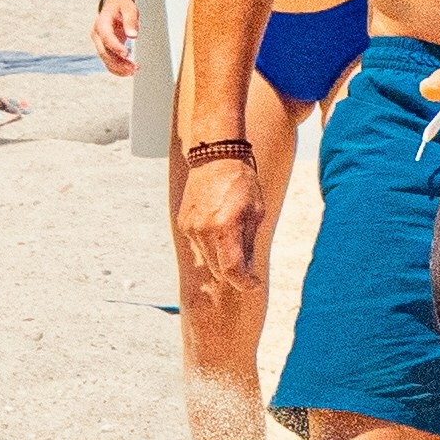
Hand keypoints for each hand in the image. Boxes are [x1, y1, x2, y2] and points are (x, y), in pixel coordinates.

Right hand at [90, 0, 138, 74]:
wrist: (114, 4)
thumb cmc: (122, 5)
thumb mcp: (129, 8)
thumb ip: (130, 21)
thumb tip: (133, 36)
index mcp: (101, 23)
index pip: (106, 37)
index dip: (115, 47)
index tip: (127, 54)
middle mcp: (97, 34)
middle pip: (104, 52)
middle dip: (118, 62)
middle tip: (134, 67)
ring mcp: (99, 42)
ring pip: (106, 60)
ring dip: (119, 68)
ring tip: (134, 70)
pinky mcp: (104, 48)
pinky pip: (108, 62)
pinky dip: (117, 69)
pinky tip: (129, 71)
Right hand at [175, 155, 263, 297]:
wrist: (214, 156)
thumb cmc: (240, 182)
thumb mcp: (255, 212)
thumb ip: (249, 243)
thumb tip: (247, 268)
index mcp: (226, 226)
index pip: (232, 270)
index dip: (245, 283)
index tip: (254, 283)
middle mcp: (205, 229)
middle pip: (219, 270)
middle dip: (235, 273)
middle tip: (248, 267)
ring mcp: (192, 227)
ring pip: (208, 259)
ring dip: (222, 259)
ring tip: (234, 239)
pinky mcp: (184, 223)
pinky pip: (199, 245)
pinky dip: (211, 245)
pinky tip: (219, 227)